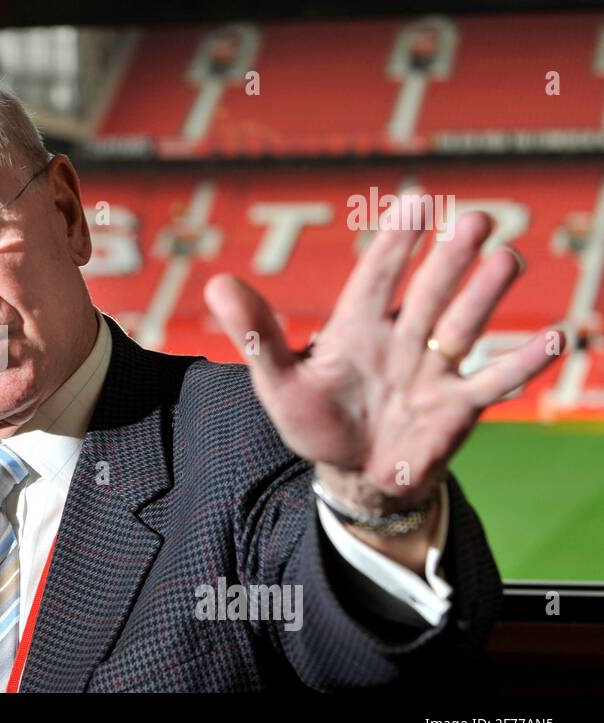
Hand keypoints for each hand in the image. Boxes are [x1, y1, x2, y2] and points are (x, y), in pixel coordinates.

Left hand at [204, 192, 563, 567]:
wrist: (351, 475)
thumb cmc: (314, 421)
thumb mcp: (277, 381)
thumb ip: (255, 334)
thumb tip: (217, 283)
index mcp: (356, 328)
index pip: (377, 276)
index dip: (396, 241)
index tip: (417, 198)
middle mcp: (401, 339)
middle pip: (429, 293)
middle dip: (451, 259)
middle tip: (477, 218)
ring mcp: (432, 371)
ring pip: (464, 326)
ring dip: (486, 295)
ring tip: (509, 258)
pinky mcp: (457, 408)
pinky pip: (494, 382)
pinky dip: (522, 363)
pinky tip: (555, 337)